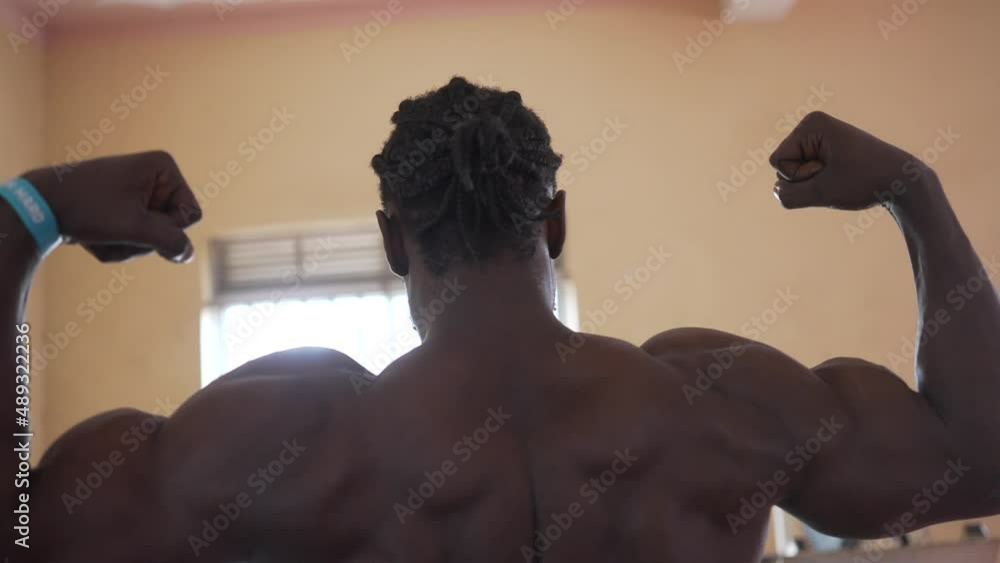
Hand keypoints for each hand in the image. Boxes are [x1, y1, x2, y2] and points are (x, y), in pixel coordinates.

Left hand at [23, 151, 201, 262]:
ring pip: (153, 235)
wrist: (40, 204)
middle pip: (171, 226)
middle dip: (143, 239)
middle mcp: (155, 175)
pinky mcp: (124, 203)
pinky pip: (136, 234)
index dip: (166, 229)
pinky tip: (96, 235)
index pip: (190, 215)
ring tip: (102, 235)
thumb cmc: (88, 208)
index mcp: (164, 168)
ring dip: (128, 245)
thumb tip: (188, 254)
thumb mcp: (134, 227)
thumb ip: (169, 241)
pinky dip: (119, 242)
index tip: (136, 223)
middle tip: (115, 232)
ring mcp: (140, 190)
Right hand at [769, 112, 937, 210]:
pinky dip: (819, 183)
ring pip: (793, 173)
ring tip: (843, 177)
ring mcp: (818, 137)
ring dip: (814, 183)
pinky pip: (804, 174)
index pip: (778, 162)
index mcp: (811, 124)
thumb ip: (789, 196)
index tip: (833, 171)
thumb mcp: (823, 193)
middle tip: (840, 176)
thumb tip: (777, 192)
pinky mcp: (825, 150)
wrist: (903, 180)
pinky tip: (841, 178)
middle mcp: (812, 126)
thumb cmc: (865, 183)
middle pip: (783, 167)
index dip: (801, 176)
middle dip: (808, 179)